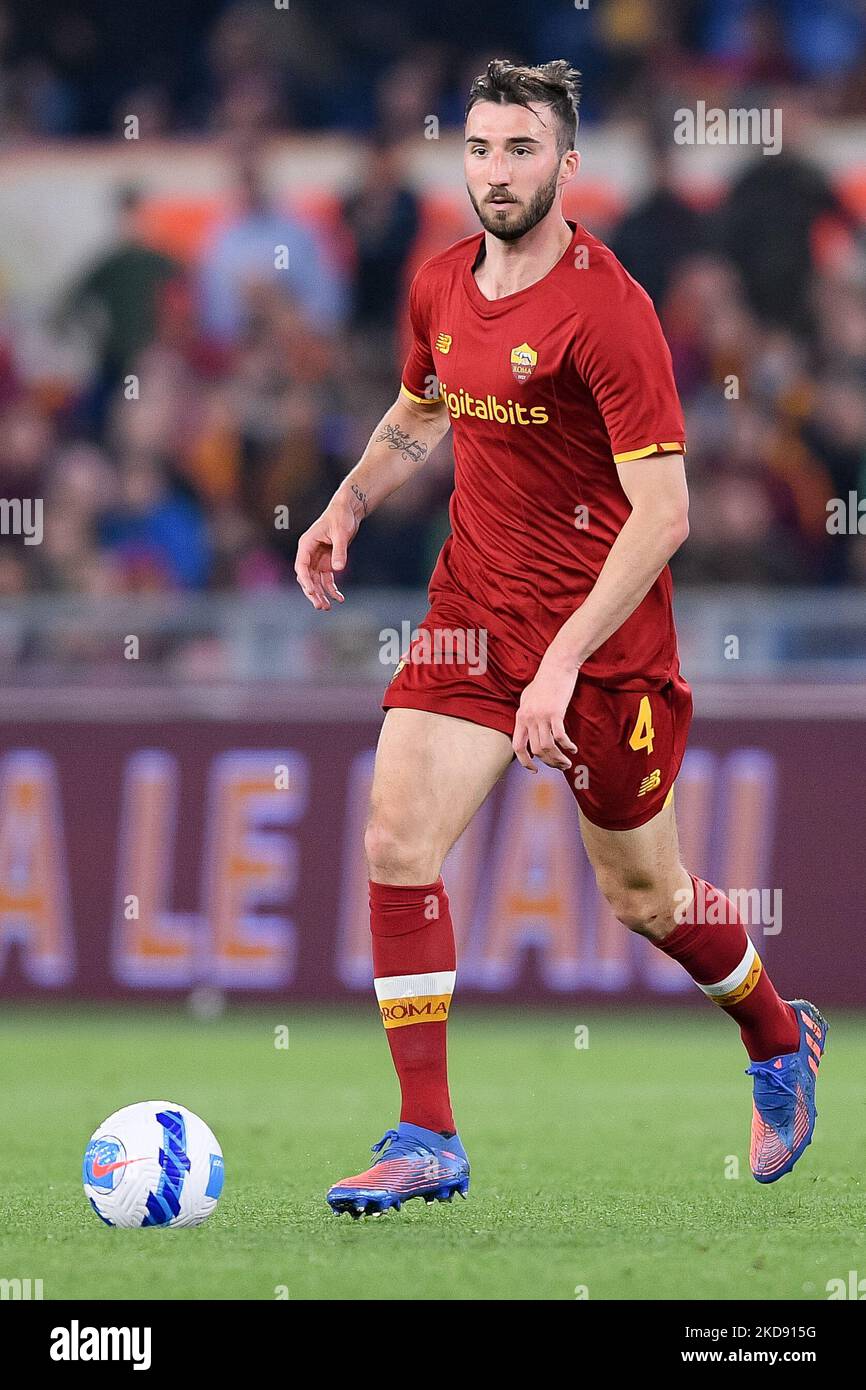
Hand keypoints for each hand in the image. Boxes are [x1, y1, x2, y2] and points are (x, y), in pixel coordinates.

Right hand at [294, 497, 357, 609]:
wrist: (348, 511)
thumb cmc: (341, 517)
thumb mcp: (341, 533)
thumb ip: (339, 551)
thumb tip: (338, 569)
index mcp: (306, 544)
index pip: (301, 566)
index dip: (305, 580)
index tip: (312, 591)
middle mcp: (309, 553)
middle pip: (307, 577)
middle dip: (313, 593)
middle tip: (320, 606)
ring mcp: (317, 559)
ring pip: (316, 581)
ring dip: (321, 594)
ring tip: (327, 608)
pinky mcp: (327, 562)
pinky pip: (327, 579)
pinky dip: (332, 589)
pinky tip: (339, 598)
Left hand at [513, 657, 578, 771]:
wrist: (557, 666)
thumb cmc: (545, 680)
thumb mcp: (528, 697)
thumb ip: (526, 714)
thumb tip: (527, 728)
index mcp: (520, 716)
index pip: (517, 746)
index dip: (524, 762)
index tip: (534, 769)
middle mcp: (528, 718)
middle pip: (536, 750)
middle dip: (548, 763)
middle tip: (560, 766)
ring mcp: (541, 716)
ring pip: (547, 747)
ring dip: (558, 758)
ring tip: (567, 762)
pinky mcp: (555, 712)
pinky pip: (560, 737)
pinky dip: (567, 746)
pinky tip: (573, 749)